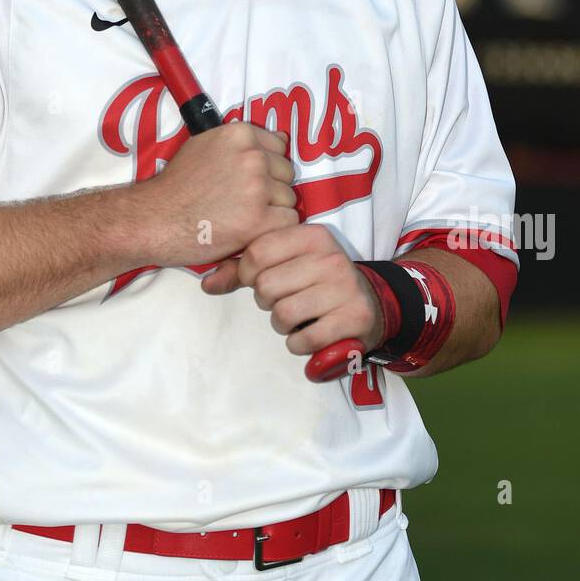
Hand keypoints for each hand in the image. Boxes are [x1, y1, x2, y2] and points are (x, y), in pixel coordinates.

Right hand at [141, 121, 298, 266]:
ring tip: (240, 216)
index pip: (279, 147)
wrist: (155, 218)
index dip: (265, 167)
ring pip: (289, 199)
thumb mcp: (204, 145)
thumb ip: (241, 143)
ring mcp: (257, 188)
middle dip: (271, 188)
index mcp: (240, 134)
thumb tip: (282, 139)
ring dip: (272, 211)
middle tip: (241, 201)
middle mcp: (252, 157)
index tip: (245, 180)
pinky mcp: (259, 220)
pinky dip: (272, 230)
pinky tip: (248, 230)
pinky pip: (288, 222)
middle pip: (286, 173)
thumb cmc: (177, 186)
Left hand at [202, 223, 385, 360]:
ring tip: (296, 316)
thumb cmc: (317, 280)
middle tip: (283, 299)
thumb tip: (207, 284)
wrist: (371, 302)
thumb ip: (244, 269)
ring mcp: (344, 288)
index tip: (259, 279)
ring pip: (282, 314)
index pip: (257, 251)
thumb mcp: (287, 263)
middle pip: (265, 286)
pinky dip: (298, 344)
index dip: (248, 273)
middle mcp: (330, 258)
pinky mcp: (353, 319)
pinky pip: (303, 340)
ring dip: (281, 324)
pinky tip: (308, 334)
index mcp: (312, 236)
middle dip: (266, 301)